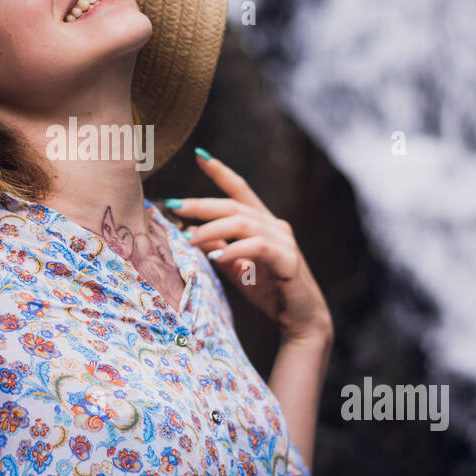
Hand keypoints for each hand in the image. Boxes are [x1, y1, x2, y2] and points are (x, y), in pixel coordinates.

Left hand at [174, 151, 332, 349]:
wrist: (301, 320)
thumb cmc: (269, 291)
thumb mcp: (236, 267)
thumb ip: (218, 248)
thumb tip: (190, 234)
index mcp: (263, 223)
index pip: (240, 190)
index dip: (221, 172)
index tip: (200, 156)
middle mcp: (275, 226)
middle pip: (234, 205)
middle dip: (201, 204)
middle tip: (174, 206)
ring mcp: (283, 241)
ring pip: (242, 223)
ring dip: (211, 229)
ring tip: (189, 239)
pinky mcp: (288, 260)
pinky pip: (257, 247)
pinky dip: (234, 249)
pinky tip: (217, 256)